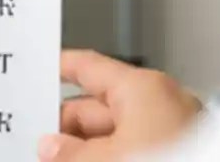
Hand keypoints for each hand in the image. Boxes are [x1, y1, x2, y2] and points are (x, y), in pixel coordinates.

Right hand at [39, 50, 202, 161]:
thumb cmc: (171, 159)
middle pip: (99, 110)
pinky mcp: (181, 153)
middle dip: (67, 130)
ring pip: (116, 137)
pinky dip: (114, 158)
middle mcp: (161, 106)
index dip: (60, 69)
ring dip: (87, 151)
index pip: (90, 68)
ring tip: (59, 161)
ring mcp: (172, 135)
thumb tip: (51, 147)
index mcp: (143, 89)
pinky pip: (136, 150)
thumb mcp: (105, 159)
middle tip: (38, 148)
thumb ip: (71, 152)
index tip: (40, 74)